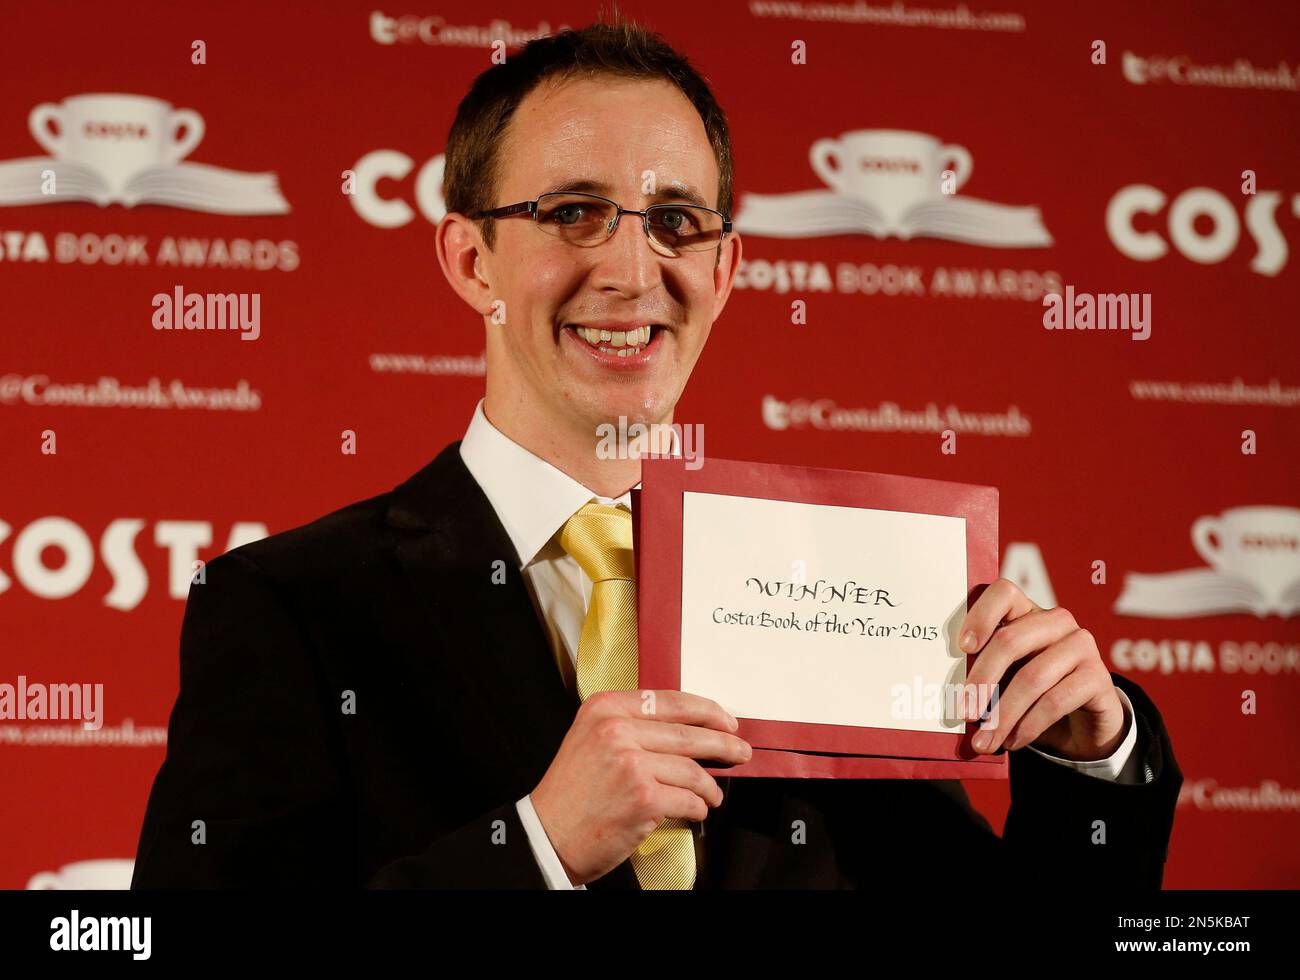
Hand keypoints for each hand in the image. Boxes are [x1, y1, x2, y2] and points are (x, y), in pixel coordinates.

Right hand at [529, 689, 751, 885]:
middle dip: (723, 743)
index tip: (725, 720)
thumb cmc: (572, 792)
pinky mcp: (643, 797)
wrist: (548, 834)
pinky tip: (697, 809)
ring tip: (712, 793)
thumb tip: (688, 728)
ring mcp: (631, 763)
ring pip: (693, 768)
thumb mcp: (591, 739)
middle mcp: (616, 730)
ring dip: (709, 785)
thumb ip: (631, 726)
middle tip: (741, 751)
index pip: (670, 701)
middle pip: (689, 732)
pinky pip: (688, 798)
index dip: (707, 710)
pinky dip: (698, 806)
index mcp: (605, 708)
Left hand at [958, 578, 1124, 761]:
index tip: (962, 648)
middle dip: (982, 680)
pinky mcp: (1098, 676)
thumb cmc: (1031, 691)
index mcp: (1027, 612)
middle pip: (1010, 640)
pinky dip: (1028, 725)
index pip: (1004, 593)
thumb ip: (983, 673)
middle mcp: (1057, 621)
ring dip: (1003, 715)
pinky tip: (1012, 741)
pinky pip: (1055, 701)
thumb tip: (947, 696)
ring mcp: (1081, 645)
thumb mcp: (1005, 676)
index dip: (981, 616)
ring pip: (1032, 677)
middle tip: (964, 712)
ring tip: (985, 740)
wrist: (1081, 720)